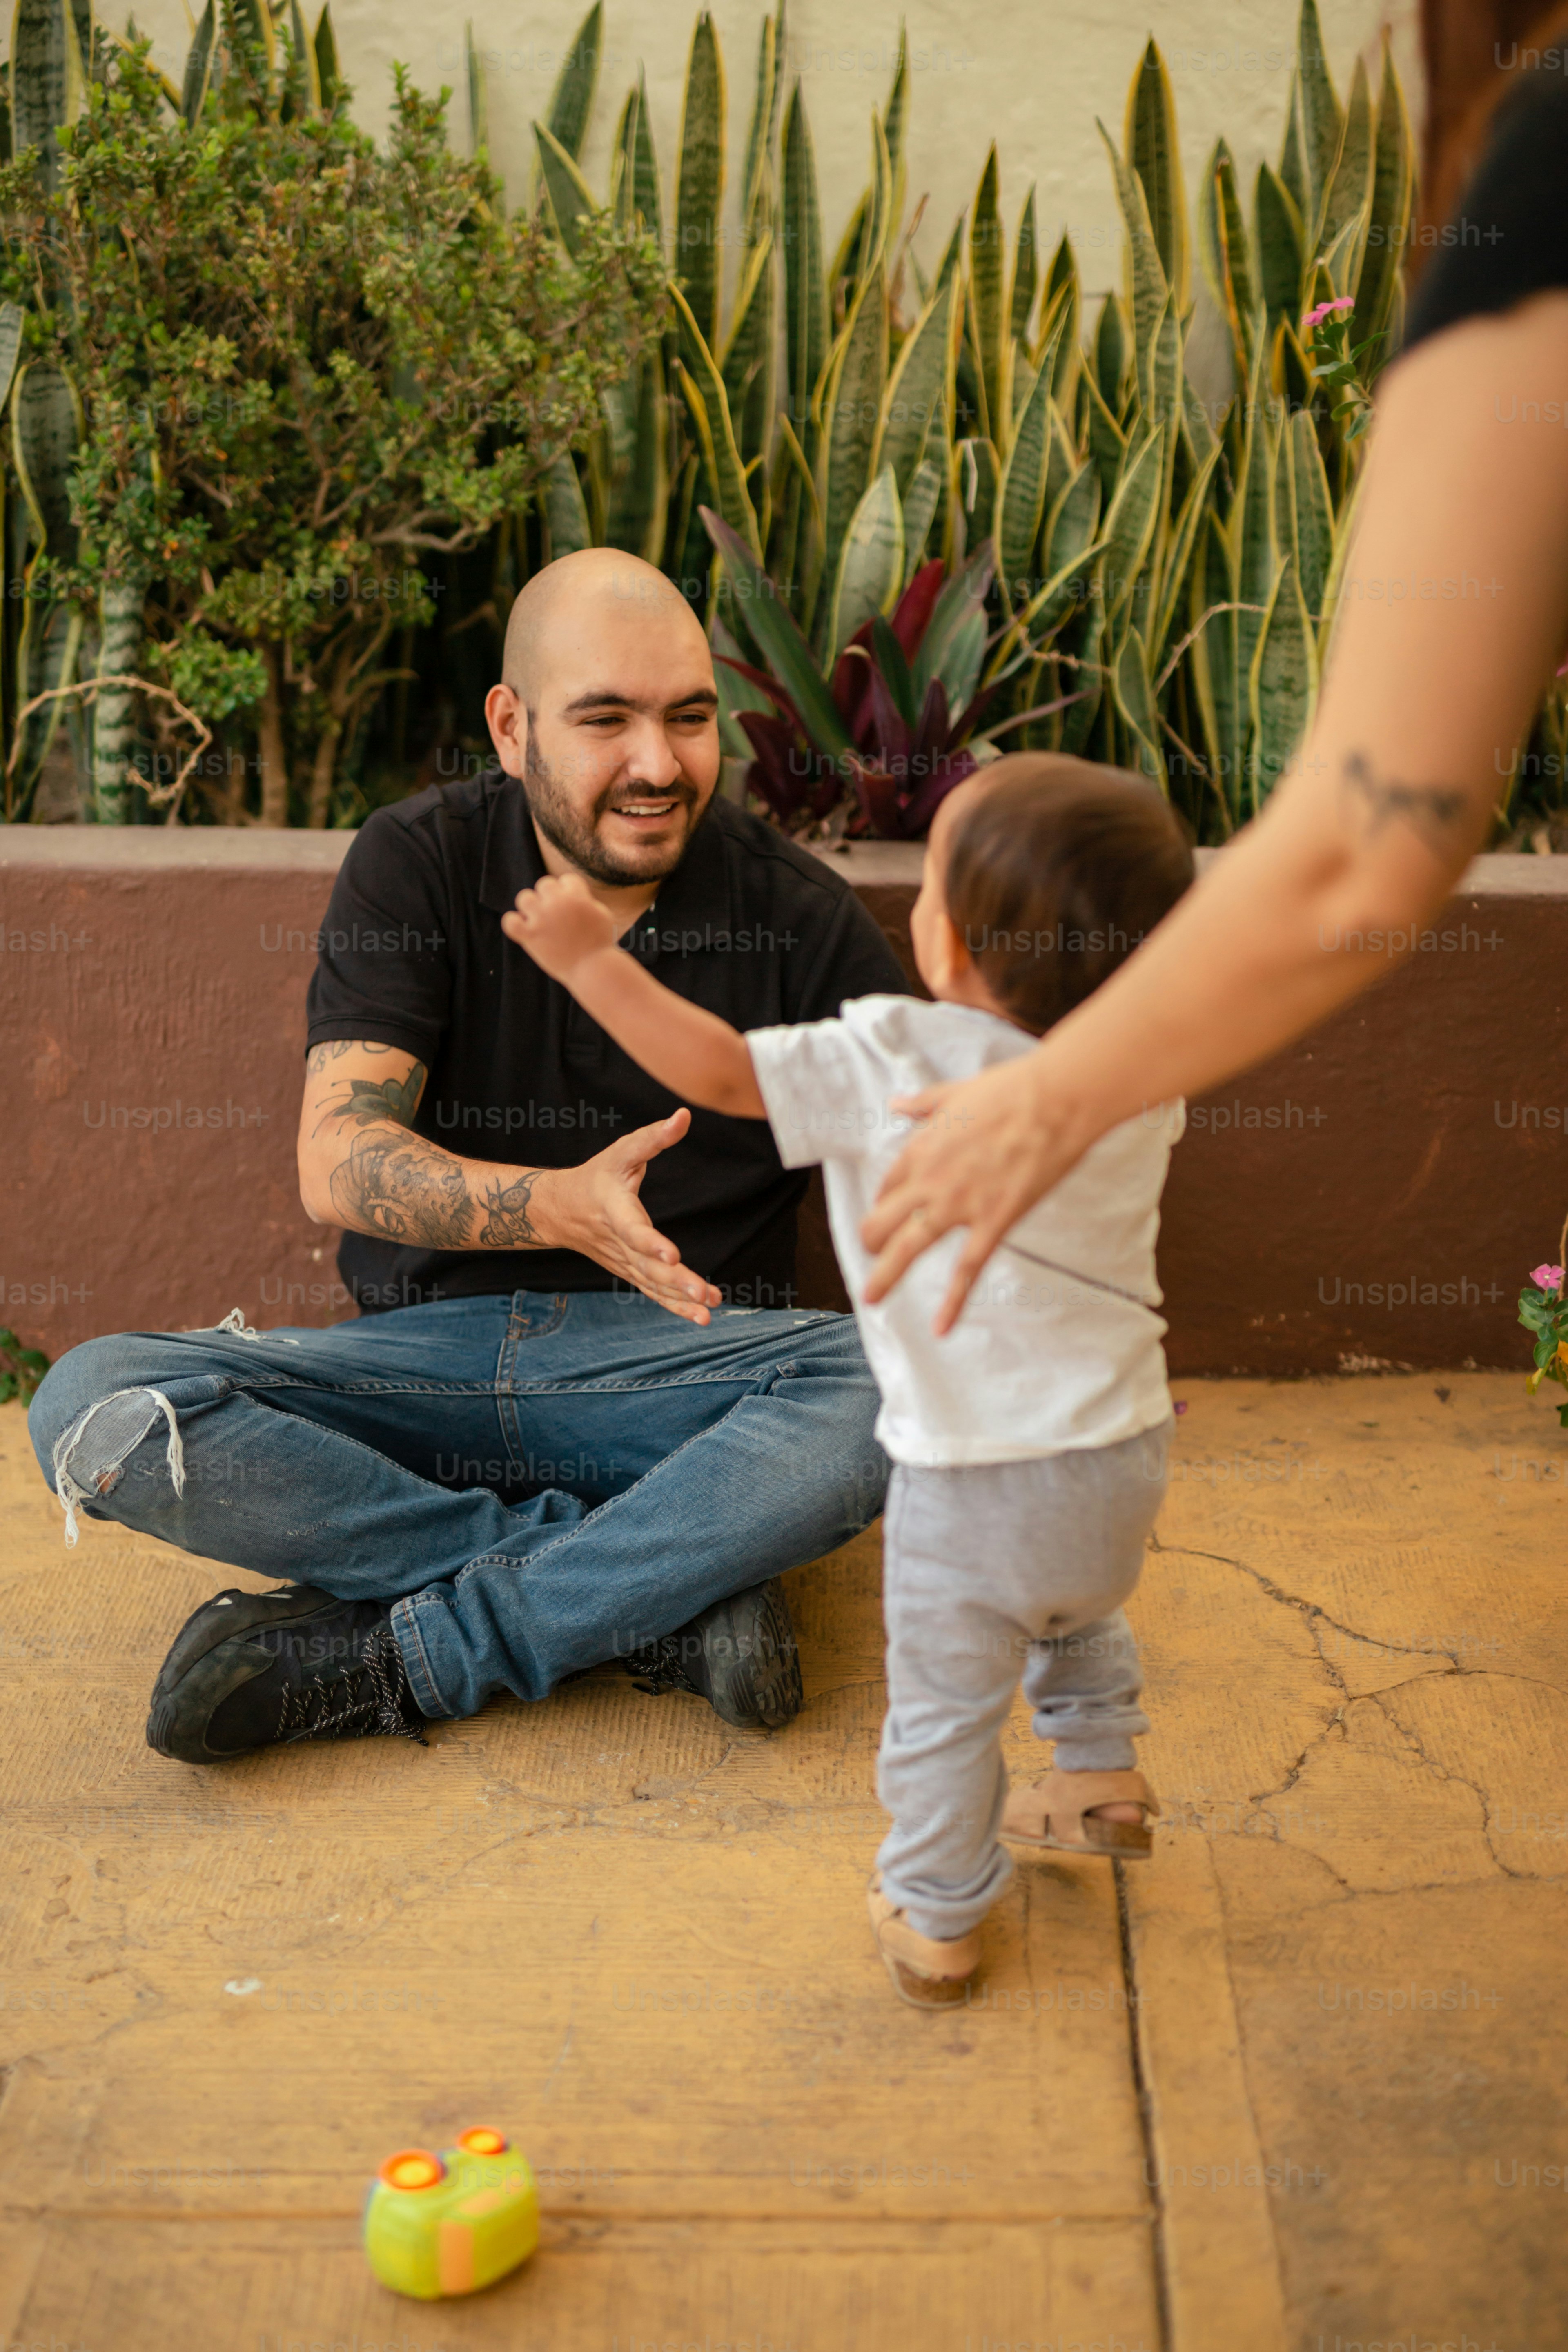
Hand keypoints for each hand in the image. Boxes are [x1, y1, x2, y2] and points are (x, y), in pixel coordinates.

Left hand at [502, 872, 617, 981]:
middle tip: (556, 915)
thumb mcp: (602, 914)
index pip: (566, 880)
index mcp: (576, 896)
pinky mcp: (530, 936)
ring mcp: (542, 919)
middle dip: (550, 897)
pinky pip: (509, 921)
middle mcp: (557, 903)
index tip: (573, 908)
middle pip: (545, 884)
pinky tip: (523, 929)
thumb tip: (573, 895)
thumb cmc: (600, 943)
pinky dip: (513, 923)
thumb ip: (586, 899)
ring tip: (538, 920)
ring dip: (530, 907)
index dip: (569, 892)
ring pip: (524, 897)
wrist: (592, 969)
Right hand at [554, 1108, 721, 1324]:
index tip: (673, 1255)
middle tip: (704, 1295)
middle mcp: (619, 1243)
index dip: (652, 1243)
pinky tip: (700, 1317)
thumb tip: (684, 1116)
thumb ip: (653, 1137)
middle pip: (648, 1267)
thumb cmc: (597, 1176)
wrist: (560, 1210)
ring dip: (680, 1300)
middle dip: (677, 1282)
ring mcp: (624, 1262)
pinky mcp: (630, 1271)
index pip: (634, 1230)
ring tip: (709, 1310)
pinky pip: (653, 1293)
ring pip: (652, 1285)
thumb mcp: (621, 1152)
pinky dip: (675, 1307)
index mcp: (615, 1211)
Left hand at [860, 1056, 1088, 1334]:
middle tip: (872, 1253)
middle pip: (884, 1219)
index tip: (889, 1210)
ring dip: (885, 1275)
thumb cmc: (1009, 1090)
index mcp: (921, 1147)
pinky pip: (966, 1271)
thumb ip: (922, 1104)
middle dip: (873, 1239)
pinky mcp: (993, 1222)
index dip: (885, 1201)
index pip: (889, 1185)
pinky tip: (941, 1327)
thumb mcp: (953, 1094)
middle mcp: (930, 1180)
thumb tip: (897, 1103)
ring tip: (871, 1296)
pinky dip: (953, 1302)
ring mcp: (959, 1204)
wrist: (1054, 1099)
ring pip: (909, 1247)